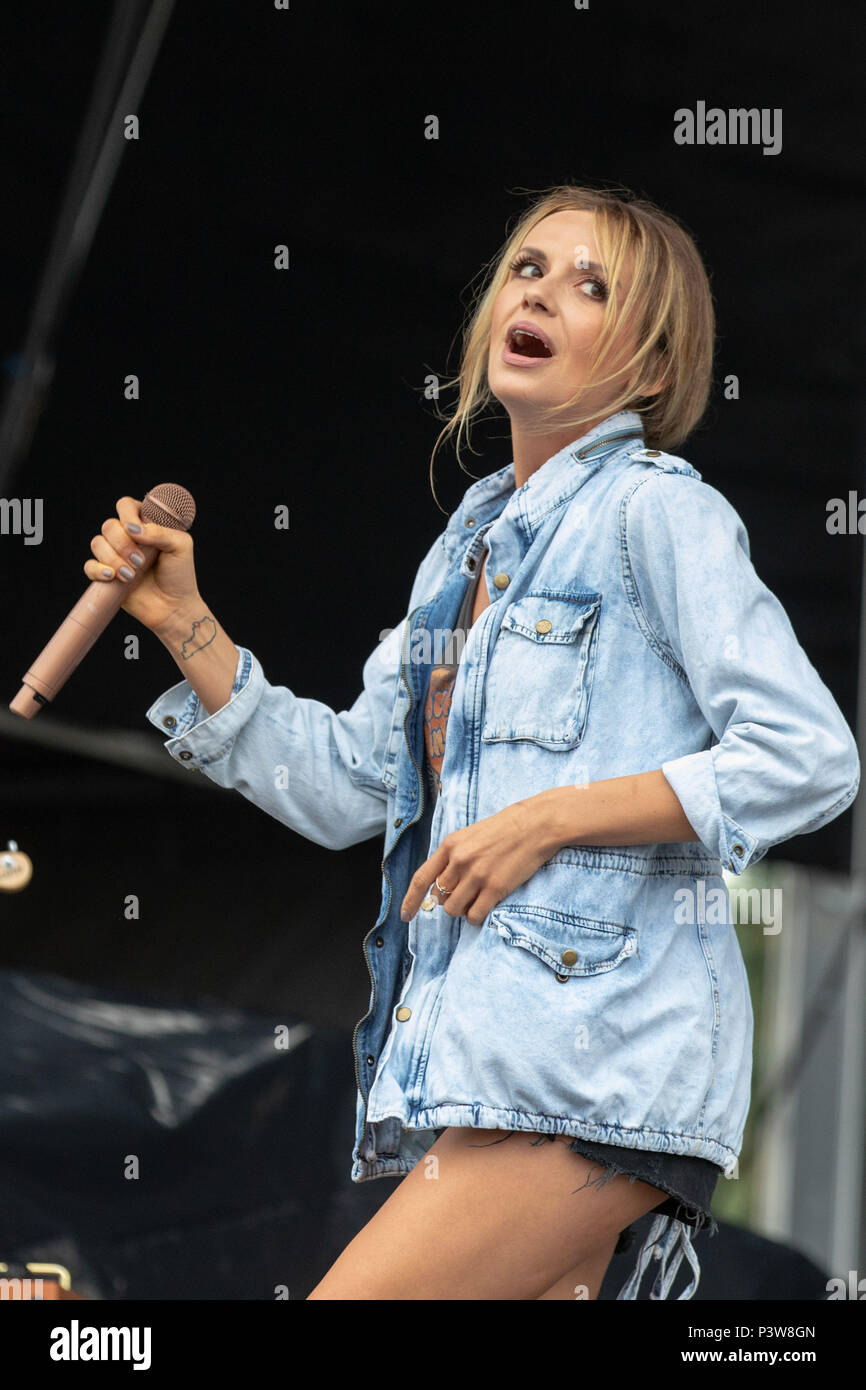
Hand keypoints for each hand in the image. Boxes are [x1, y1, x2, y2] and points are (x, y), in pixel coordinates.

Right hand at [82, 495, 202, 634]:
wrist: (173, 607)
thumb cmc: (180, 575)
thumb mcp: (180, 546)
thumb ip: (160, 531)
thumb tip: (131, 528)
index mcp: (145, 524)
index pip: (125, 506)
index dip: (127, 515)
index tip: (138, 532)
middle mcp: (128, 537)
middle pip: (109, 525)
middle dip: (122, 544)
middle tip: (141, 561)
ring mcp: (115, 555)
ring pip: (97, 543)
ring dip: (113, 558)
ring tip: (131, 575)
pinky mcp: (106, 575)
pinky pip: (89, 565)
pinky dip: (97, 570)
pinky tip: (112, 577)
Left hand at [400, 796, 556, 925]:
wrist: (535, 825)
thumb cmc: (504, 829)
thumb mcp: (470, 836)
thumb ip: (453, 858)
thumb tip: (439, 889)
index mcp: (450, 846)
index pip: (421, 879)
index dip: (409, 901)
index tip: (405, 916)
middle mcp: (459, 861)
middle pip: (439, 898)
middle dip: (448, 901)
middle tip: (464, 894)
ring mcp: (477, 875)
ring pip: (454, 909)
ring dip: (462, 910)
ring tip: (476, 899)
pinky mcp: (495, 888)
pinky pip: (474, 915)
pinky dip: (476, 917)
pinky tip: (484, 907)